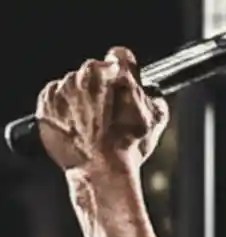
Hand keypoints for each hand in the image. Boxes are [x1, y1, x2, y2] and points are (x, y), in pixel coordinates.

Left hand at [36, 47, 168, 173]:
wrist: (101, 170)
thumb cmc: (129, 147)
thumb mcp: (157, 121)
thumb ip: (154, 98)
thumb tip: (150, 95)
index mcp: (118, 73)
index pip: (121, 55)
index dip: (125, 68)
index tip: (124, 81)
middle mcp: (89, 74)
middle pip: (96, 70)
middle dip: (103, 86)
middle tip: (109, 112)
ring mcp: (65, 88)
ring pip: (74, 84)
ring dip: (82, 98)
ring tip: (92, 125)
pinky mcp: (46, 102)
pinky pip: (55, 97)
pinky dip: (64, 108)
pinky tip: (76, 126)